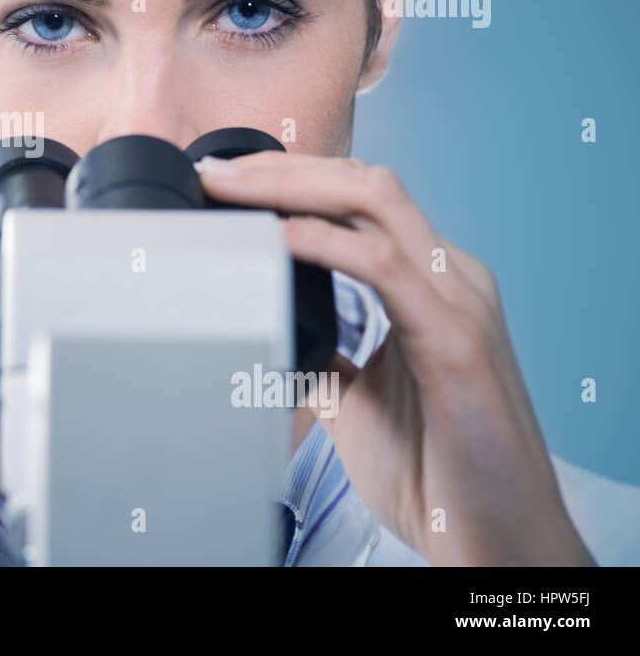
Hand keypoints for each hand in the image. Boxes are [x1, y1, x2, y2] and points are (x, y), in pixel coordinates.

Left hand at [195, 151, 593, 565]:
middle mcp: (447, 276)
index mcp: (428, 285)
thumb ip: (323, 356)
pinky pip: (382, 266)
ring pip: (375, 201)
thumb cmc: (435, 471)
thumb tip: (269, 336)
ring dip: (293, 186)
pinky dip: (324, 242)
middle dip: (281, 167)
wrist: (493, 540)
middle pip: (362, 182)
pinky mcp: (455, 339)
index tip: (224, 182)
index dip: (290, 180)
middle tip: (213, 171)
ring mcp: (456, 300)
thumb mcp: (356, 400)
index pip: (358, 201)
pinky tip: (278, 237)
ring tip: (231, 188)